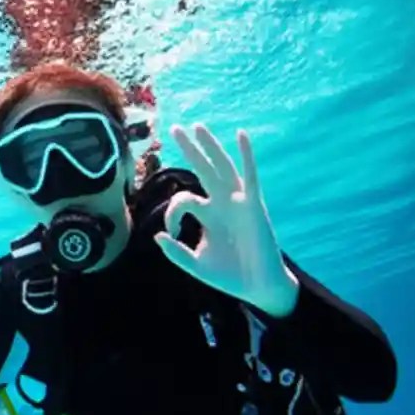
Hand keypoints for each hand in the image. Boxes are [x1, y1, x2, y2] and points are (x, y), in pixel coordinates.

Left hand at [155, 124, 298, 317]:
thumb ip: (176, 253)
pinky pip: (250, 176)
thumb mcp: (196, 264)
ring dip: (210, 146)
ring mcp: (238, 202)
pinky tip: (241, 135)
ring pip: (222, 167)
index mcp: (207, 214)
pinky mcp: (254, 205)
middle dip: (189, 149)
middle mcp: (222, 203)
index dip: (171, 213)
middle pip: (202, 169)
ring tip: (198, 126)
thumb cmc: (229, 275)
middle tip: (174, 128)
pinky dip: (246, 155)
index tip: (171, 233)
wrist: (257, 288)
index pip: (183, 199)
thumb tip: (157, 236)